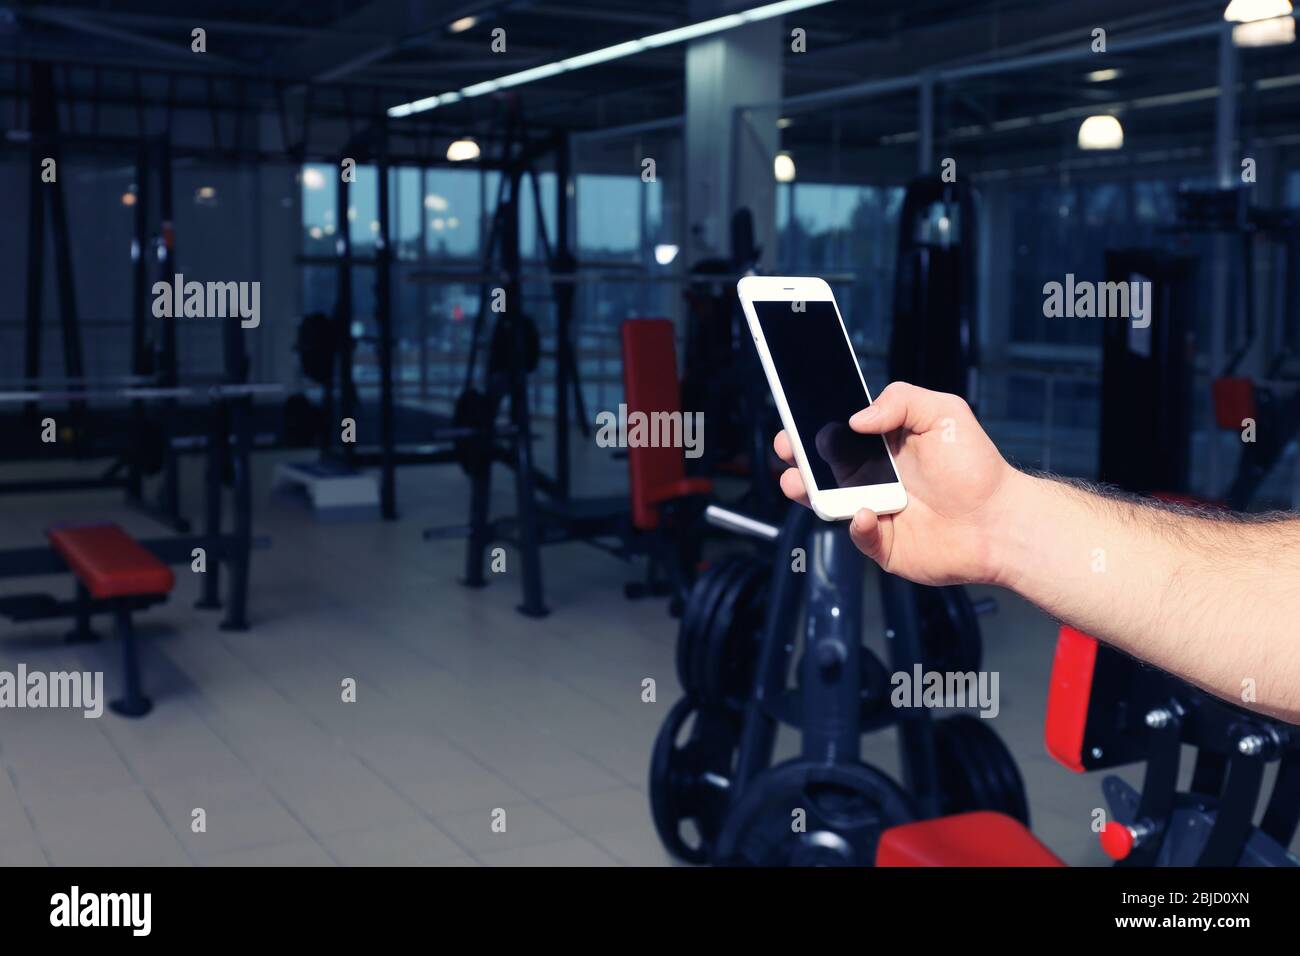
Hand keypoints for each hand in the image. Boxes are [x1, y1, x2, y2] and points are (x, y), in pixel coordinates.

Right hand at [774, 382, 1019, 585]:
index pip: (838, 434)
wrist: (1001, 521)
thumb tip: (856, 420)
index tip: (793, 420)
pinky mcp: (882, 544)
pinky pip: (858, 535)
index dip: (812, 427)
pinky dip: (856, 525)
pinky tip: (866, 512)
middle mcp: (873, 478)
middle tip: (787, 449)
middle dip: (797, 458)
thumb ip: (900, 400)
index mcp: (882, 446)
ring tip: (796, 482)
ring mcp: (875, 511)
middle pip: (822, 468)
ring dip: (806, 491)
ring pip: (828, 503)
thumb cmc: (976, 466)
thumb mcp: (943, 412)